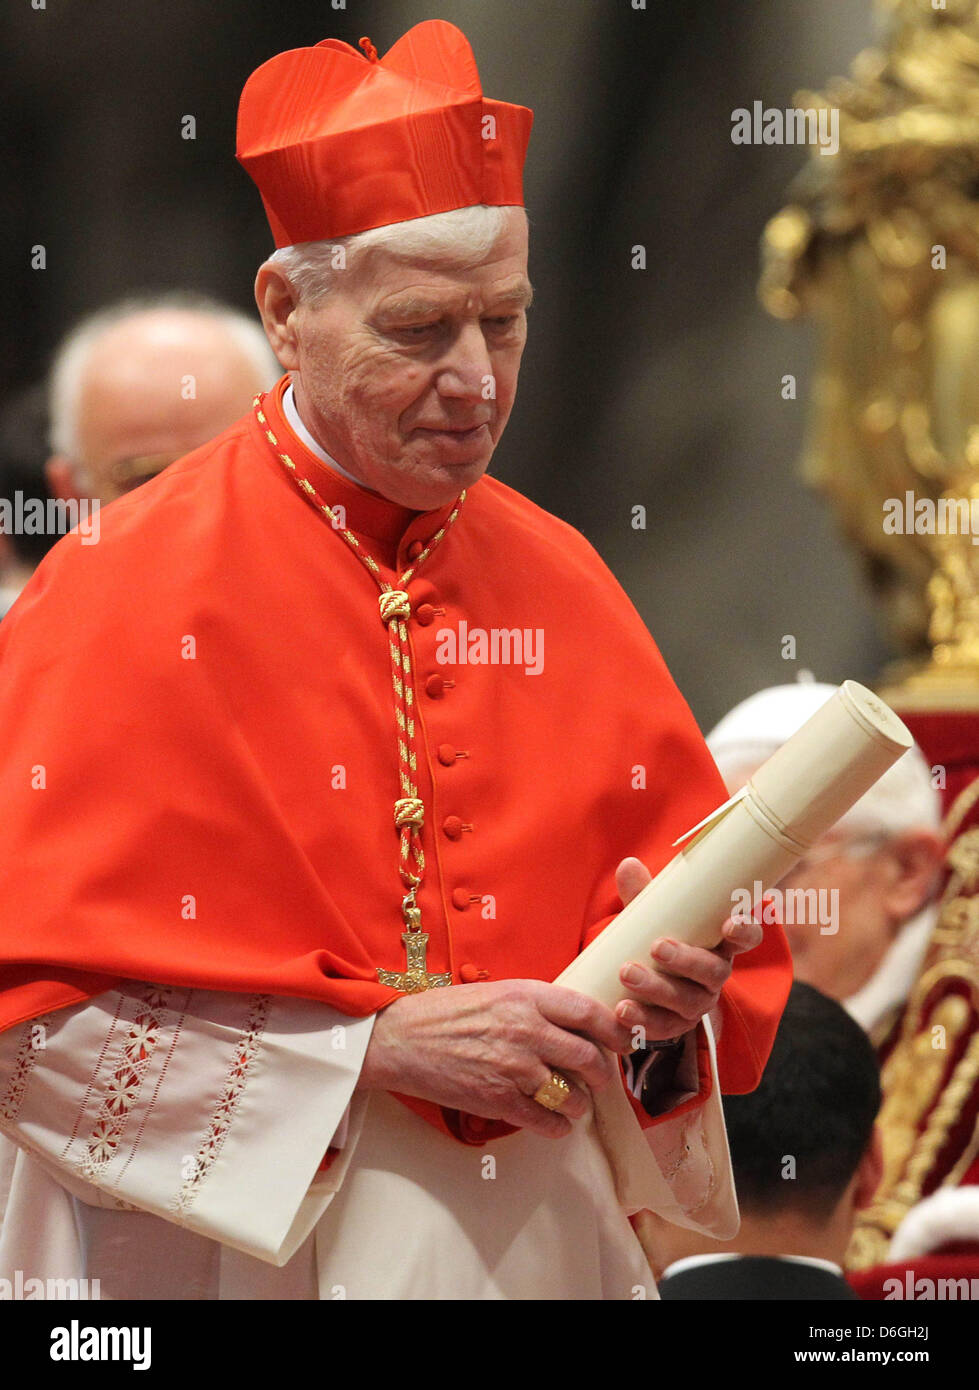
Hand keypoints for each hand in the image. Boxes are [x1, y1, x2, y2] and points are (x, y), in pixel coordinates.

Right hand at [358, 978, 635, 1137]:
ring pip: (572, 1094)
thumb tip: (570, 1022)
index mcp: (527, 997)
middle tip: (599, 1079)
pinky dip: (558, 1126)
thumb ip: (534, 1005)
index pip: (588, 1012)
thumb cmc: (444, 1012)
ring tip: (574, 1103)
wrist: (400, 1039)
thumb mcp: (495, 992)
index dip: (614, 1030)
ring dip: (580, 1103)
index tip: (623, 1040)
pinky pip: (546, 1120)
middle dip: (602, 1074)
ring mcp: (514, 1067)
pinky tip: (555, 1123)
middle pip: (589, 1058)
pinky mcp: (498, 1100)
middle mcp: (526, 1030)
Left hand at [611, 856, 763, 1043]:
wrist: (648, 985)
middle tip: (657, 947)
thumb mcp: (655, 915)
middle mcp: (714, 976)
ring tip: (627, 973)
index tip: (731, 922)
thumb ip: (644, 893)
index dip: (744, 931)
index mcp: (719, 943)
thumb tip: (628, 865)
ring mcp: (697, 1004)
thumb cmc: (660, 937)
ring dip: (656, 988)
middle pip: (712, 972)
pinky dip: (641, 1020)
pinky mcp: (675, 1027)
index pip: (746, 937)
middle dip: (686, 960)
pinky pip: (662, 1028)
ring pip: (685, 1001)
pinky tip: (621, 1010)